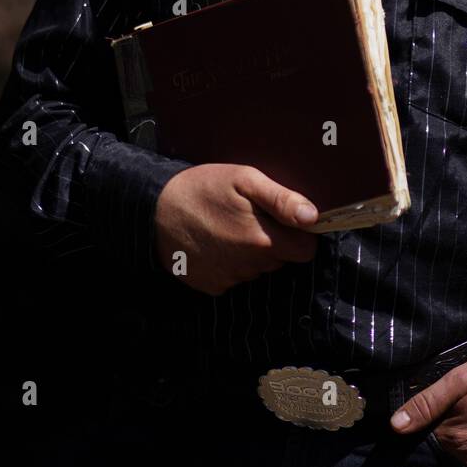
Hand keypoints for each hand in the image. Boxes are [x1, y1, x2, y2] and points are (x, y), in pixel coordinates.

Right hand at [154, 163, 318, 295]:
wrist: (154, 210)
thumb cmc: (203, 188)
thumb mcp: (244, 179)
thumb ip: (282, 199)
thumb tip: (313, 217)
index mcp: (262, 240)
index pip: (306, 251)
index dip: (301, 235)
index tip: (287, 220)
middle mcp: (250, 266)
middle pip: (282, 259)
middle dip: (275, 241)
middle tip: (252, 217)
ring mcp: (230, 280)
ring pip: (259, 269)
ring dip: (253, 252)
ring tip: (229, 227)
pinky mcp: (212, 287)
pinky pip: (235, 277)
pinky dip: (231, 263)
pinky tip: (216, 243)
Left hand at [389, 355, 466, 466]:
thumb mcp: (457, 381)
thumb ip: (426, 403)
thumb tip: (396, 426)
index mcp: (451, 438)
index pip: (428, 436)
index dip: (431, 422)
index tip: (442, 411)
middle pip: (447, 447)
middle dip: (450, 431)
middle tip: (464, 410)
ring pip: (466, 456)